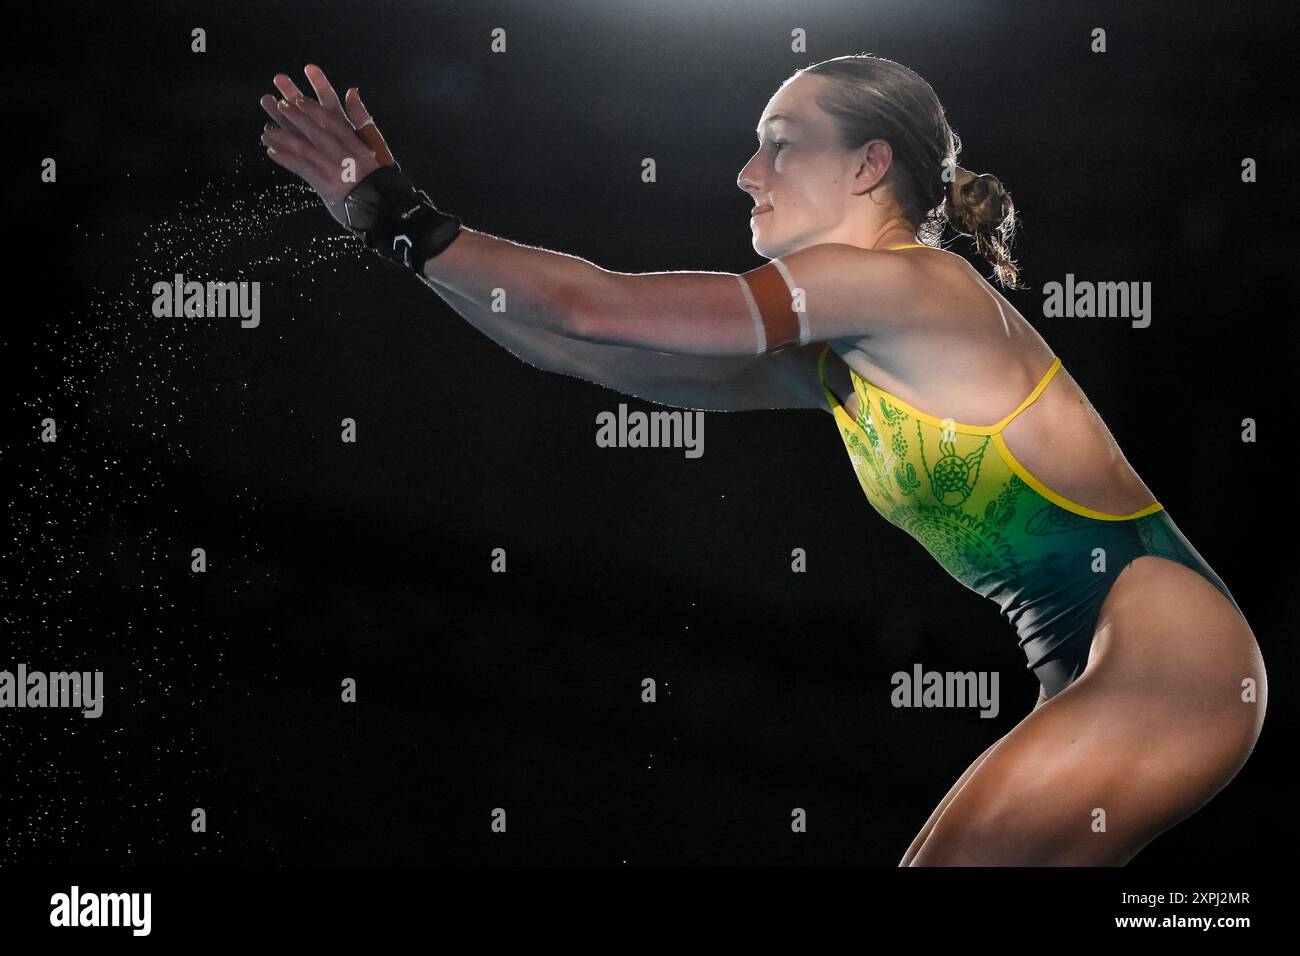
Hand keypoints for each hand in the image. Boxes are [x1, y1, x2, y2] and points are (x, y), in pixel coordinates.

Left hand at [258, 64, 397, 227]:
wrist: (386, 207)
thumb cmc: (380, 177)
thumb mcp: (376, 144)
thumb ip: (362, 118)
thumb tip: (350, 91)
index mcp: (356, 142)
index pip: (332, 120)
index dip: (313, 108)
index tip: (296, 98)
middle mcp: (345, 153)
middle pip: (317, 130)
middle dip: (296, 117)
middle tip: (278, 104)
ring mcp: (336, 169)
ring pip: (307, 148)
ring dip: (285, 138)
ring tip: (266, 131)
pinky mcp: (328, 185)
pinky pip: (304, 169)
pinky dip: (288, 160)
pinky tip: (272, 152)